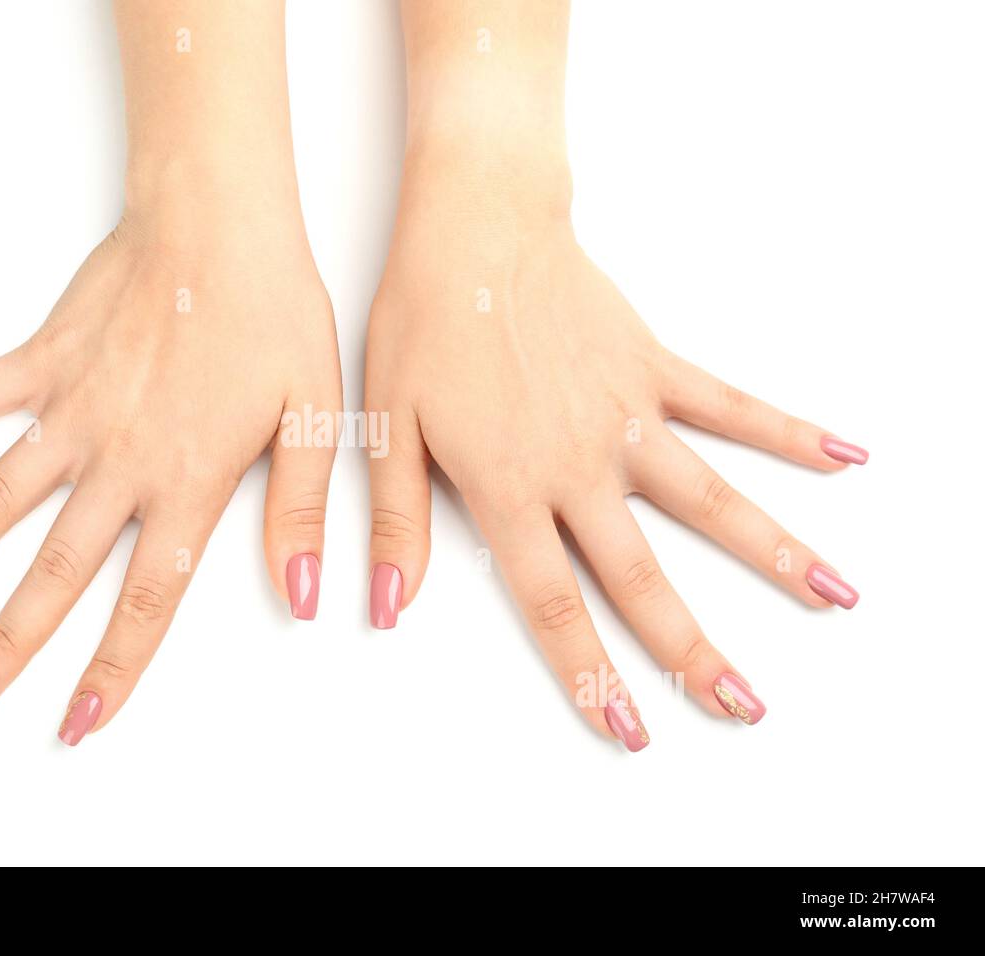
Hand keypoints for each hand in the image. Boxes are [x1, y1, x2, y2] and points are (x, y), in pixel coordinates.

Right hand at [0, 0, 338, 742]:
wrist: (220, 220)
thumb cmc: (273, 313)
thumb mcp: (314, 416)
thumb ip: (301, 509)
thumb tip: (300, 593)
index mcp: (187, 479)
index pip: (148, 594)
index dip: (116, 663)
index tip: (78, 720)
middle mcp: (117, 458)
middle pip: (56, 571)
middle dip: (9, 643)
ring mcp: (70, 410)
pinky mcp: (41, 363)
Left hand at [366, 0, 864, 750]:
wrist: (475, 227)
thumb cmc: (424, 323)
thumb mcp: (386, 427)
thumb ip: (395, 522)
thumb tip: (386, 604)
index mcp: (509, 486)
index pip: (554, 602)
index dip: (589, 672)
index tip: (627, 725)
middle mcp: (579, 464)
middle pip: (643, 575)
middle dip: (692, 649)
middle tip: (743, 704)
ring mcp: (626, 415)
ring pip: (710, 500)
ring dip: (772, 552)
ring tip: (834, 598)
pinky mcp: (652, 369)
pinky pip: (729, 407)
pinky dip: (786, 433)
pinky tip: (844, 456)